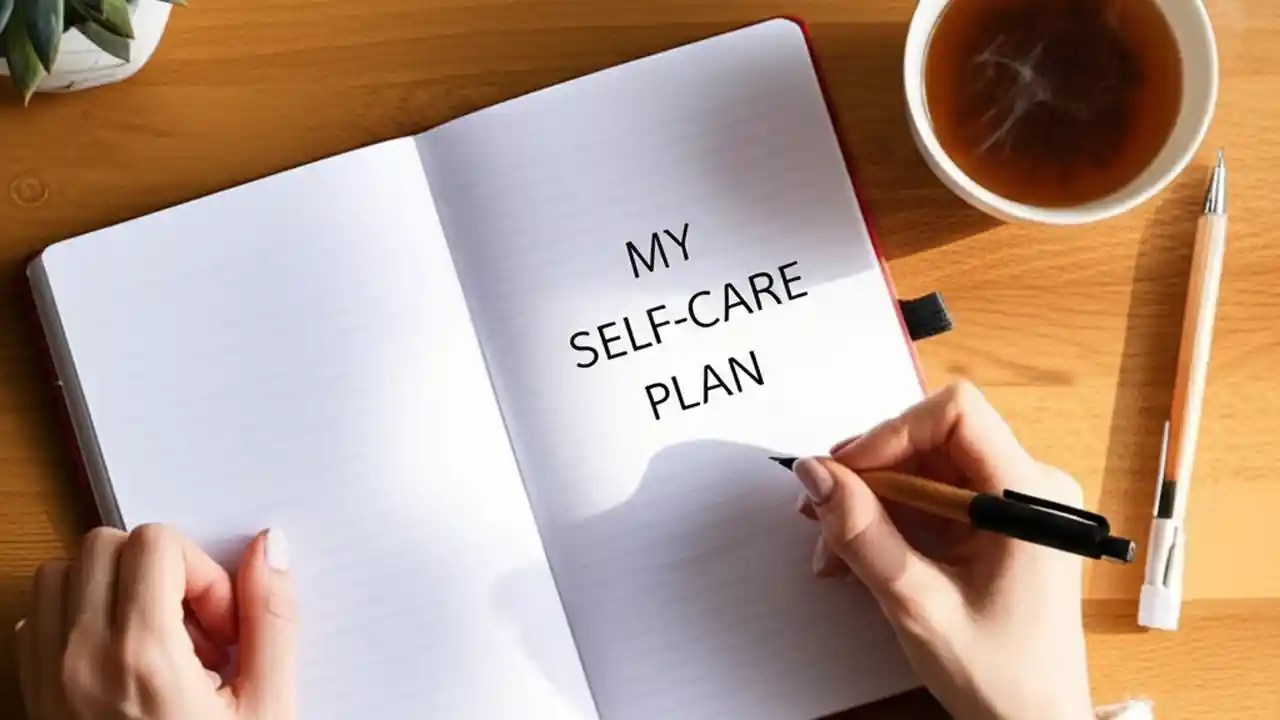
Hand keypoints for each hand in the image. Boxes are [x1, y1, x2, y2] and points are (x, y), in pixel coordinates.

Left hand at [15, 525, 295, 719]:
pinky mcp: (31, 698)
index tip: (222, 627)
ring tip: (159, 642)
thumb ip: (273, 620)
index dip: (201, 571)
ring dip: (113, 589)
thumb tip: (272, 549)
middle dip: (158, 570)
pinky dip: (76, 621)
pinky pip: (37, 621)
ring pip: (62, 575)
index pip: (154, 543)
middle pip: (104, 546)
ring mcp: (45, 679)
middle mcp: (80, 660)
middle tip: (194, 630)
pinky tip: (123, 663)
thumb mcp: (268, 709)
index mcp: (142, 658)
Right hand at [791, 382, 1092, 719]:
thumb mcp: (919, 604)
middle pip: (933, 440)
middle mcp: (1029, 488)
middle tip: (820, 509)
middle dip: (871, 472)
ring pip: (925, 469)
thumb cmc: (1000, 678)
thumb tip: (817, 475)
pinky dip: (890, 521)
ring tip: (831, 547)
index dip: (892, 431)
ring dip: (872, 501)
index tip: (845, 471)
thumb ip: (864, 535)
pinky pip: (933, 499)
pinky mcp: (995, 526)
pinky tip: (857, 555)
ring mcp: (1013, 506)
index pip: (957, 414)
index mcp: (1030, 497)